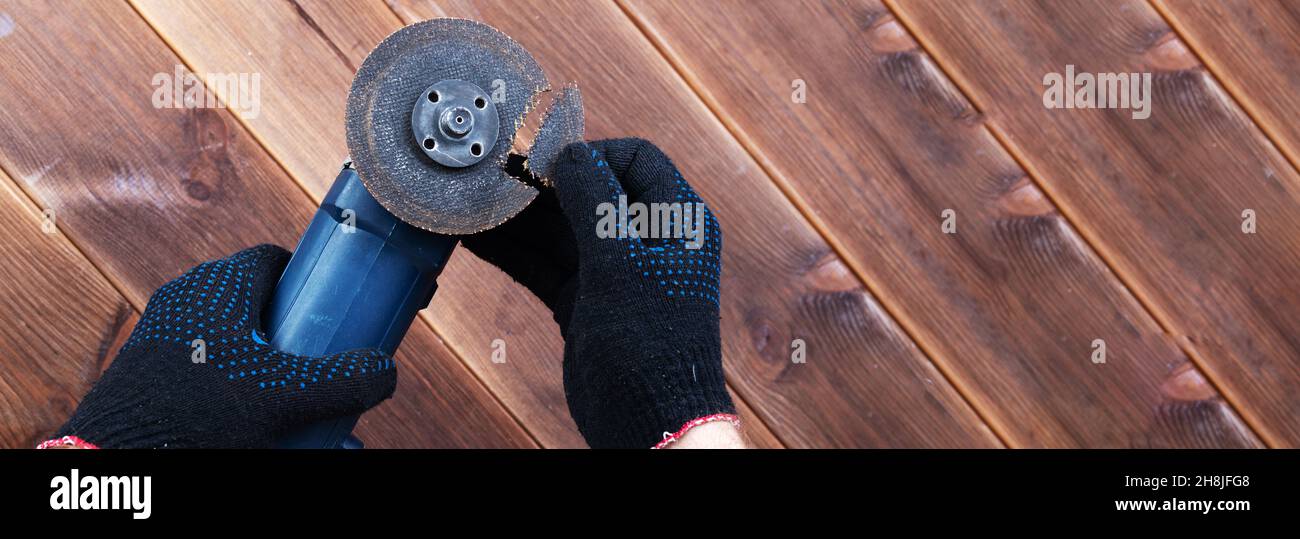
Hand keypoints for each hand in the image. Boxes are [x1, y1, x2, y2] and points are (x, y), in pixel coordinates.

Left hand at [53, 245, 396, 447]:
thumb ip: (343, 381)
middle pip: (256, 299)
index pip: (275, 259)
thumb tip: (386, 370)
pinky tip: (251, 418)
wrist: (115, 456)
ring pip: (230, 333)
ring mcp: (162, 330)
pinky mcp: (148, 365)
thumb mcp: (283, 397)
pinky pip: (204, 360)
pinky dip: (233, 380)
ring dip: (265, 359)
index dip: (310, 281)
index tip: (334, 310)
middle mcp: (186, 297)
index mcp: (218, 284)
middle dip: (294, 329)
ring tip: (291, 398)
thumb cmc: (195, 414)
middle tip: (320, 362)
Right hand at [465, 138, 735, 447]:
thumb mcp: (620, 264)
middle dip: (541, 183)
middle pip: (589, 190)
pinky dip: (512, 251)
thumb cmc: (651, 346)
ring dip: (517, 216)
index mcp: (676, 221)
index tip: (546, 160)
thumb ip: (594, 204)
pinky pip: (544, 263)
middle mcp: (647, 240)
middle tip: (493, 174)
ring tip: (470, 200)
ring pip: (559, 228)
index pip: (635, 159)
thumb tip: (569, 154)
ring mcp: (614, 271)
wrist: (649, 423)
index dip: (591, 154)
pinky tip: (472, 238)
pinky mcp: (585, 300)